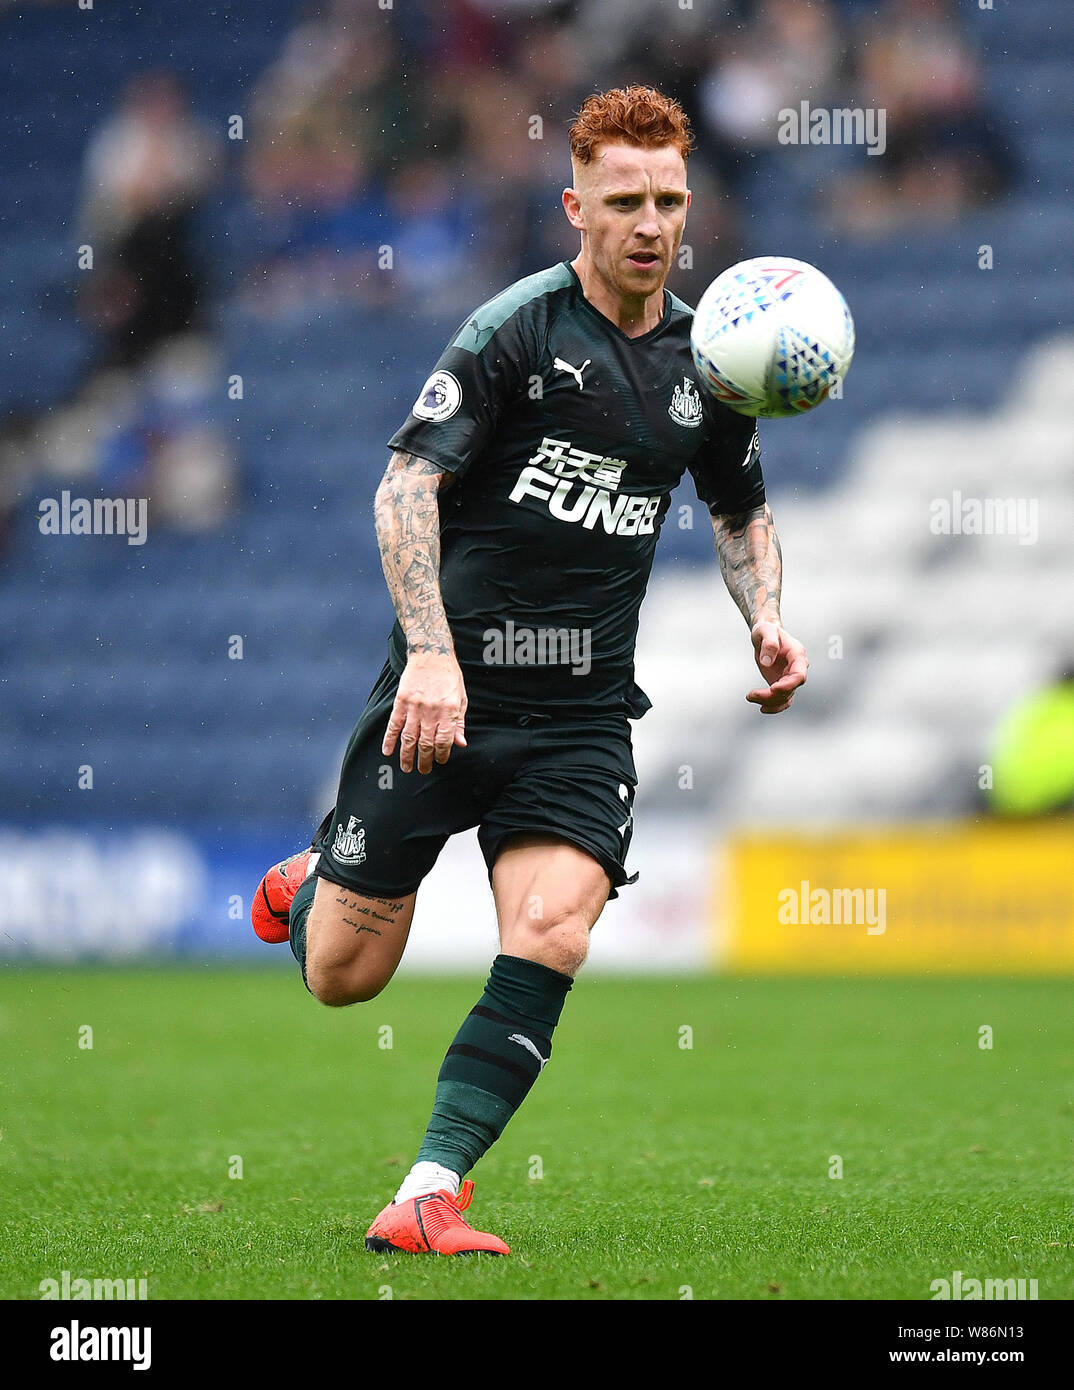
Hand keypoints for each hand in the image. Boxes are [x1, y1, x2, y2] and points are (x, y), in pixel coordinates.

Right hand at [383, 652, 467, 772]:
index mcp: (449, 711)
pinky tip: (387, 751)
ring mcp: (415, 707)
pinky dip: (389, 739)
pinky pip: (393, 725)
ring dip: (406, 755)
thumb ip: (459, 722)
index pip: (444, 741)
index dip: (442, 754)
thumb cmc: (449, 676)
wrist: (431, 654)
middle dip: (424, 760)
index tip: (440, 761)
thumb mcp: (461, 698)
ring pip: (409, 738)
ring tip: (406, 768)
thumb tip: (460, 744)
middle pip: (426, 743)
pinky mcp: (401, 701)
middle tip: (423, 770)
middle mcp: (431, 711)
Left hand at [747, 620, 807, 713]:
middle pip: (791, 689)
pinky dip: (773, 706)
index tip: (773, 688)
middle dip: (773, 695)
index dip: (788, 685)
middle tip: (753, 695)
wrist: (765, 634)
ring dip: (770, 702)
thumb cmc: (766, 630)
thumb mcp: (765, 631)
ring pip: (786, 697)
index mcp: (797, 655)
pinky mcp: (781, 682)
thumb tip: (767, 662)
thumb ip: (768, 644)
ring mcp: (789, 677)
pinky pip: (781, 699)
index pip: (799, 675)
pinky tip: (761, 707)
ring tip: (751, 697)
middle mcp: (796, 668)